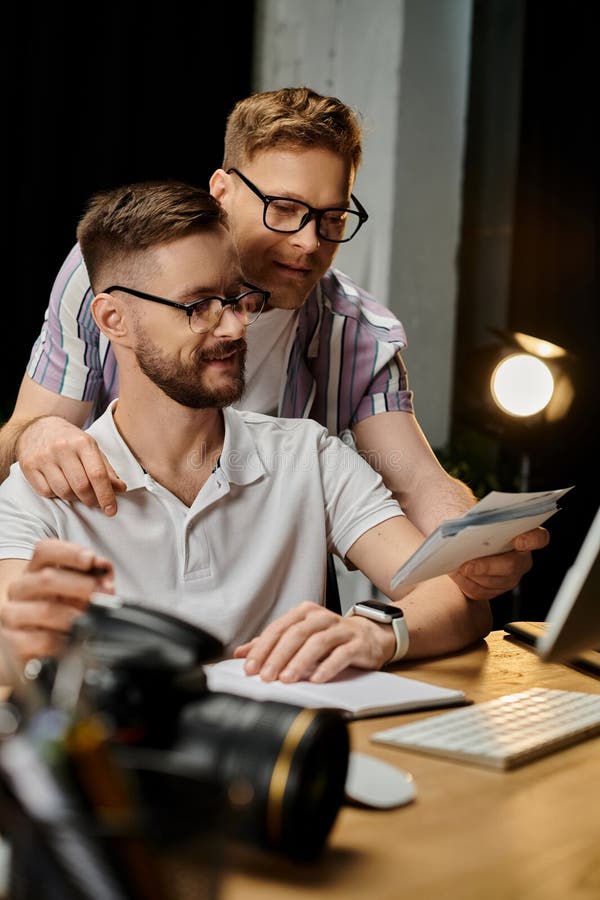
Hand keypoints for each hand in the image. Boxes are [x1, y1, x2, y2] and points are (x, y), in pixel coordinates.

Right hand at [0, 539, 113, 661]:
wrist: (31, 651)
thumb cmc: (58, 617)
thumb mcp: (76, 593)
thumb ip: (92, 577)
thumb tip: (105, 568)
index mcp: (34, 571)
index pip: (45, 550)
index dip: (70, 552)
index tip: (91, 559)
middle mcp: (19, 589)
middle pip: (47, 578)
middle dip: (83, 585)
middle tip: (105, 593)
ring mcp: (12, 614)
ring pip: (46, 609)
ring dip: (76, 615)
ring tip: (92, 622)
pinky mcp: (12, 642)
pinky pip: (43, 640)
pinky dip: (64, 641)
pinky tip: (73, 641)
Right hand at [17, 416, 126, 514]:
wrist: (37, 427)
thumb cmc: (69, 440)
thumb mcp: (91, 448)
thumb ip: (106, 469)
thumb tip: (120, 489)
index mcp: (82, 442)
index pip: (97, 474)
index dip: (106, 495)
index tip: (111, 510)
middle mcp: (62, 448)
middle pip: (81, 486)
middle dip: (91, 500)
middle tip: (94, 502)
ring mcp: (44, 457)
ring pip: (63, 492)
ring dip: (74, 498)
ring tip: (77, 493)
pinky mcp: (29, 466)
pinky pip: (46, 492)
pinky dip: (56, 495)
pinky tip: (60, 486)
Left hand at [233, 600, 395, 683]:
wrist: (369, 636)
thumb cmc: (330, 637)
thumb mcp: (300, 637)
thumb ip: (272, 644)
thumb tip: (241, 653)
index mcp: (303, 613)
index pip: (278, 629)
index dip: (262, 648)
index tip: (250, 668)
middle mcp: (321, 617)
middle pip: (296, 634)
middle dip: (278, 656)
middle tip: (267, 676)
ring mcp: (340, 629)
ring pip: (317, 643)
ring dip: (300, 662)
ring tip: (288, 679)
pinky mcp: (357, 643)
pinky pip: (341, 654)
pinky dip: (327, 667)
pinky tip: (316, 679)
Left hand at [453, 526, 549, 599]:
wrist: (462, 541)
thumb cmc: (471, 526)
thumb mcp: (472, 519)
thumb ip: (474, 521)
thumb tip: (464, 527)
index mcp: (524, 536)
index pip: (538, 538)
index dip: (531, 540)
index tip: (518, 540)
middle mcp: (522, 558)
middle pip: (512, 565)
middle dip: (487, 566)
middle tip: (466, 565)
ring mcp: (511, 577)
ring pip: (496, 582)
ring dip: (473, 576)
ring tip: (455, 568)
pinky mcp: (496, 589)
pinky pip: (482, 591)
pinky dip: (466, 583)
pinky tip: (456, 574)